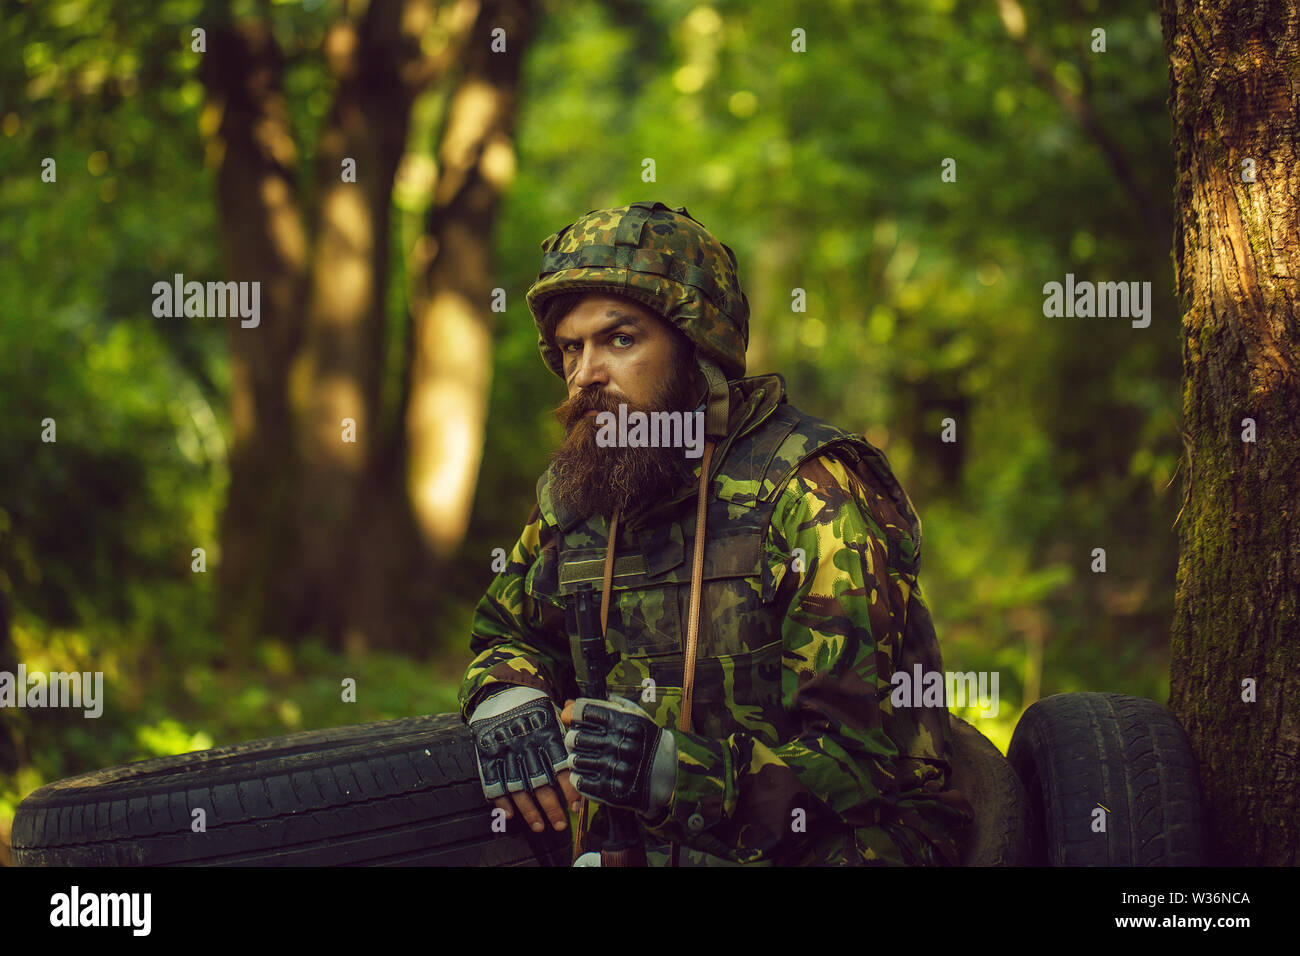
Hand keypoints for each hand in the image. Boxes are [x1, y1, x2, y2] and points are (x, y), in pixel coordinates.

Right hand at [469, 686, 580, 832]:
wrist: (500, 692)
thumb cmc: (534, 708)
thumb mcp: (554, 713)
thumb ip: (570, 731)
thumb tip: (589, 737)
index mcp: (545, 734)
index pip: (561, 766)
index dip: (570, 789)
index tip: (576, 807)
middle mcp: (525, 745)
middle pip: (540, 783)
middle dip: (551, 808)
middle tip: (560, 825)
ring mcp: (505, 752)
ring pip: (518, 787)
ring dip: (529, 811)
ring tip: (539, 827)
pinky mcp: (487, 756)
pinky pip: (493, 782)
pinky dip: (501, 801)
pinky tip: (510, 816)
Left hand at [563, 696, 676, 813]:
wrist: (665, 774)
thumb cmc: (645, 740)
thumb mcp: (635, 716)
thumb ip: (605, 705)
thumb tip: (569, 702)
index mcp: (624, 722)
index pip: (584, 711)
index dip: (575, 715)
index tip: (576, 719)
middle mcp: (618, 744)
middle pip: (575, 737)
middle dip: (573, 738)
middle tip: (577, 740)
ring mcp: (613, 768)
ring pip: (574, 760)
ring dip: (575, 758)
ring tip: (583, 756)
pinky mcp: (610, 789)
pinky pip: (579, 781)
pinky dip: (578, 776)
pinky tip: (586, 772)